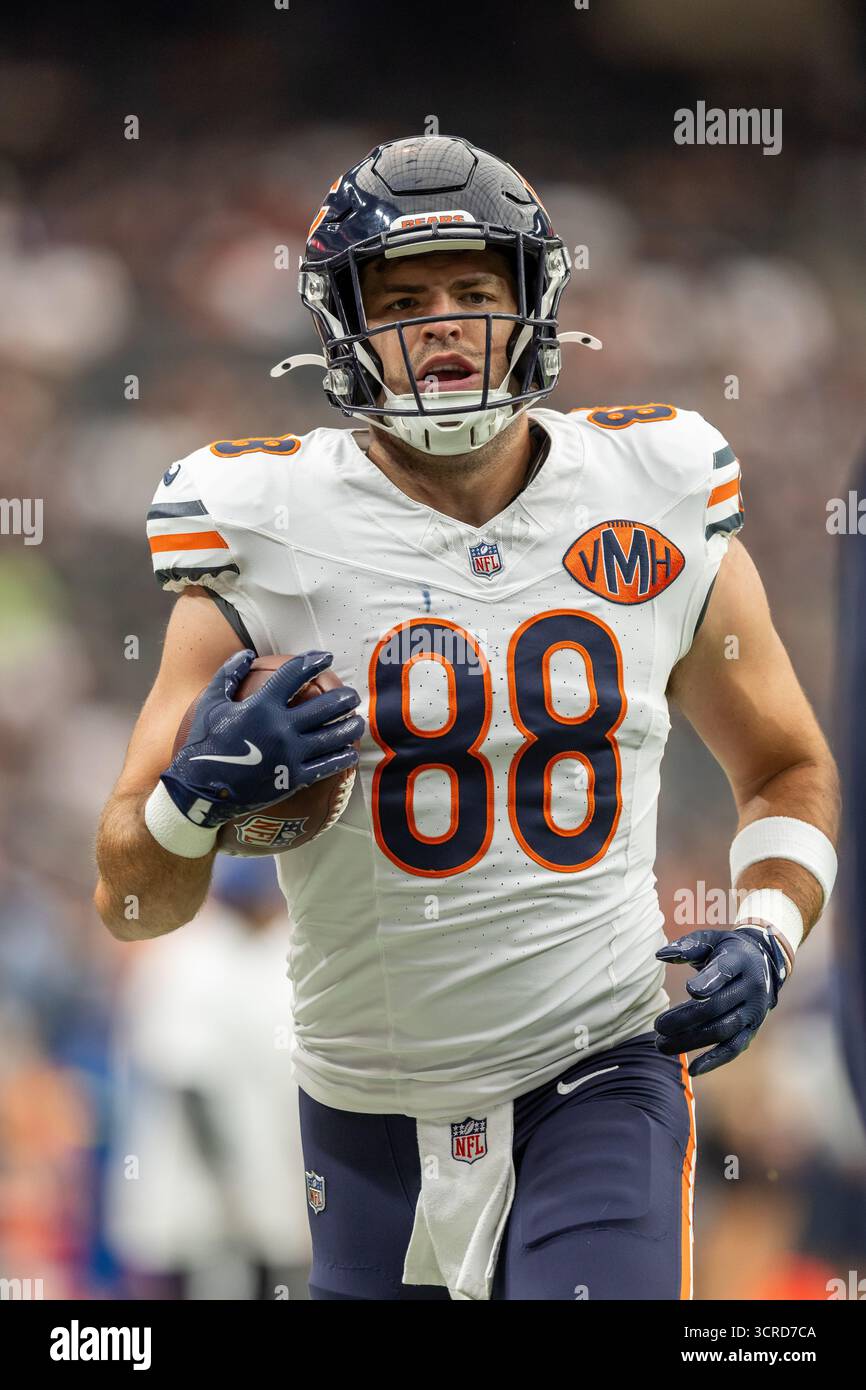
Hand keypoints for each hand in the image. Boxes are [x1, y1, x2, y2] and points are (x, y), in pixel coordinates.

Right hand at [161, 649, 363, 827]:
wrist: (201, 791)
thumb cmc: (204, 744)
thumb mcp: (211, 704)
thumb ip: (228, 674)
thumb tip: (246, 653)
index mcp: (261, 706)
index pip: (295, 675)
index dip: (314, 661)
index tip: (326, 657)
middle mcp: (281, 727)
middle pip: (325, 706)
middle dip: (344, 697)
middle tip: (351, 695)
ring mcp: (290, 754)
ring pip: (333, 736)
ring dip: (350, 725)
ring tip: (357, 721)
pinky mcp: (294, 778)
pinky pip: (328, 765)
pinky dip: (342, 757)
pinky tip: (349, 752)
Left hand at [654, 926, 788, 1076]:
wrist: (762, 964)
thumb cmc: (726, 950)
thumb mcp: (710, 940)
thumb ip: (687, 946)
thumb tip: (661, 955)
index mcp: (741, 960)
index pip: (725, 972)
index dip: (709, 981)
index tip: (689, 989)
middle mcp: (752, 988)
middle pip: (718, 1006)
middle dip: (686, 1018)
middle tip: (658, 1026)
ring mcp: (754, 1012)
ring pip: (723, 1030)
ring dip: (691, 1040)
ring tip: (661, 1044)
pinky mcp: (752, 1030)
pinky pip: (734, 1048)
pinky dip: (714, 1060)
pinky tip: (692, 1069)